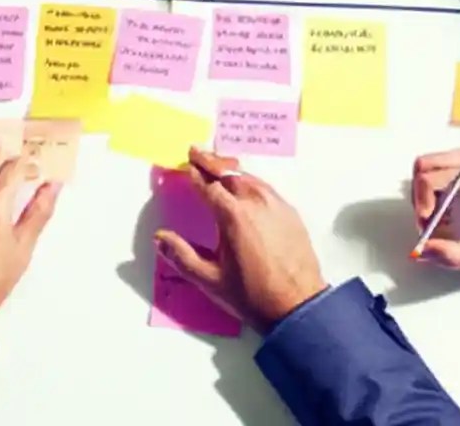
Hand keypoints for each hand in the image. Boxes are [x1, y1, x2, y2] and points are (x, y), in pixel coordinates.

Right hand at [154, 148, 327, 333]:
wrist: (299, 307)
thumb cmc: (252, 296)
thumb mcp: (210, 280)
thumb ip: (182, 256)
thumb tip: (160, 237)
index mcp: (233, 216)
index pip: (208, 186)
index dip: (195, 174)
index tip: (186, 165)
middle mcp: (256, 203)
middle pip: (230, 174)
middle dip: (211, 162)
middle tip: (196, 152)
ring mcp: (277, 206)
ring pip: (250, 177)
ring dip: (231, 169)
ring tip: (219, 165)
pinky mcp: (291, 214)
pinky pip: (266, 188)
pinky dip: (250, 180)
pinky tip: (246, 186)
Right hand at [411, 149, 459, 289]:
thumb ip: (450, 255)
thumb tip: (421, 252)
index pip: (427, 179)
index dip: (420, 206)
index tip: (427, 227)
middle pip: (425, 164)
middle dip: (419, 194)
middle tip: (429, 219)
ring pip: (435, 161)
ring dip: (428, 186)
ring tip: (442, 213)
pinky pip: (450, 161)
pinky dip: (442, 180)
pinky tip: (455, 204)